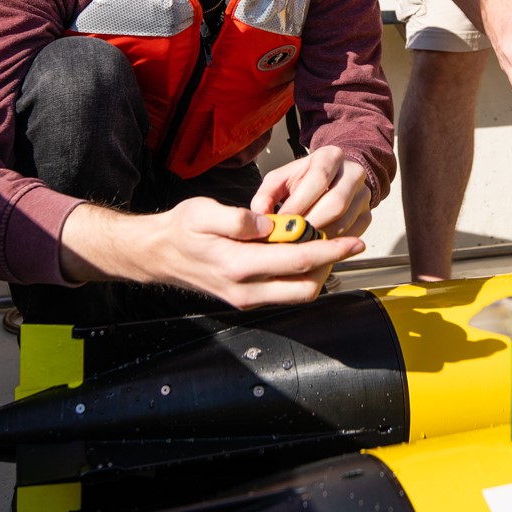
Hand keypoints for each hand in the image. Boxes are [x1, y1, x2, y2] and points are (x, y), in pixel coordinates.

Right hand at [60, 198, 362, 310]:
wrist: (158, 254)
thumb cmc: (180, 229)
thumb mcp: (203, 212)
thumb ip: (237, 219)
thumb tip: (268, 223)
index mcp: (238, 266)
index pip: (298, 261)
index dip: (330, 251)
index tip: (353, 240)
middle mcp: (246, 290)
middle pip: (306, 286)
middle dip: (331, 266)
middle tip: (346, 242)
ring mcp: (247, 298)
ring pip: (298, 293)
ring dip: (318, 273)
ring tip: (329, 245)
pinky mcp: (247, 298)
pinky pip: (285, 293)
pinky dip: (302, 277)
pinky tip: (306, 254)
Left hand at [251, 145, 371, 237]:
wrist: (333, 177)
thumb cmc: (302, 179)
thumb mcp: (281, 178)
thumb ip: (266, 194)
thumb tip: (260, 216)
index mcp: (331, 156)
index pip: (319, 178)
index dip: (299, 202)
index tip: (281, 221)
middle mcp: (353, 173)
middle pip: (336, 203)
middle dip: (310, 224)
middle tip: (290, 239)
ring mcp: (364, 195)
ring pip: (344, 222)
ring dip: (319, 239)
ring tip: (298, 247)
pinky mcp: (367, 215)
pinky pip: (351, 235)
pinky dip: (331, 245)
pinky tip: (314, 249)